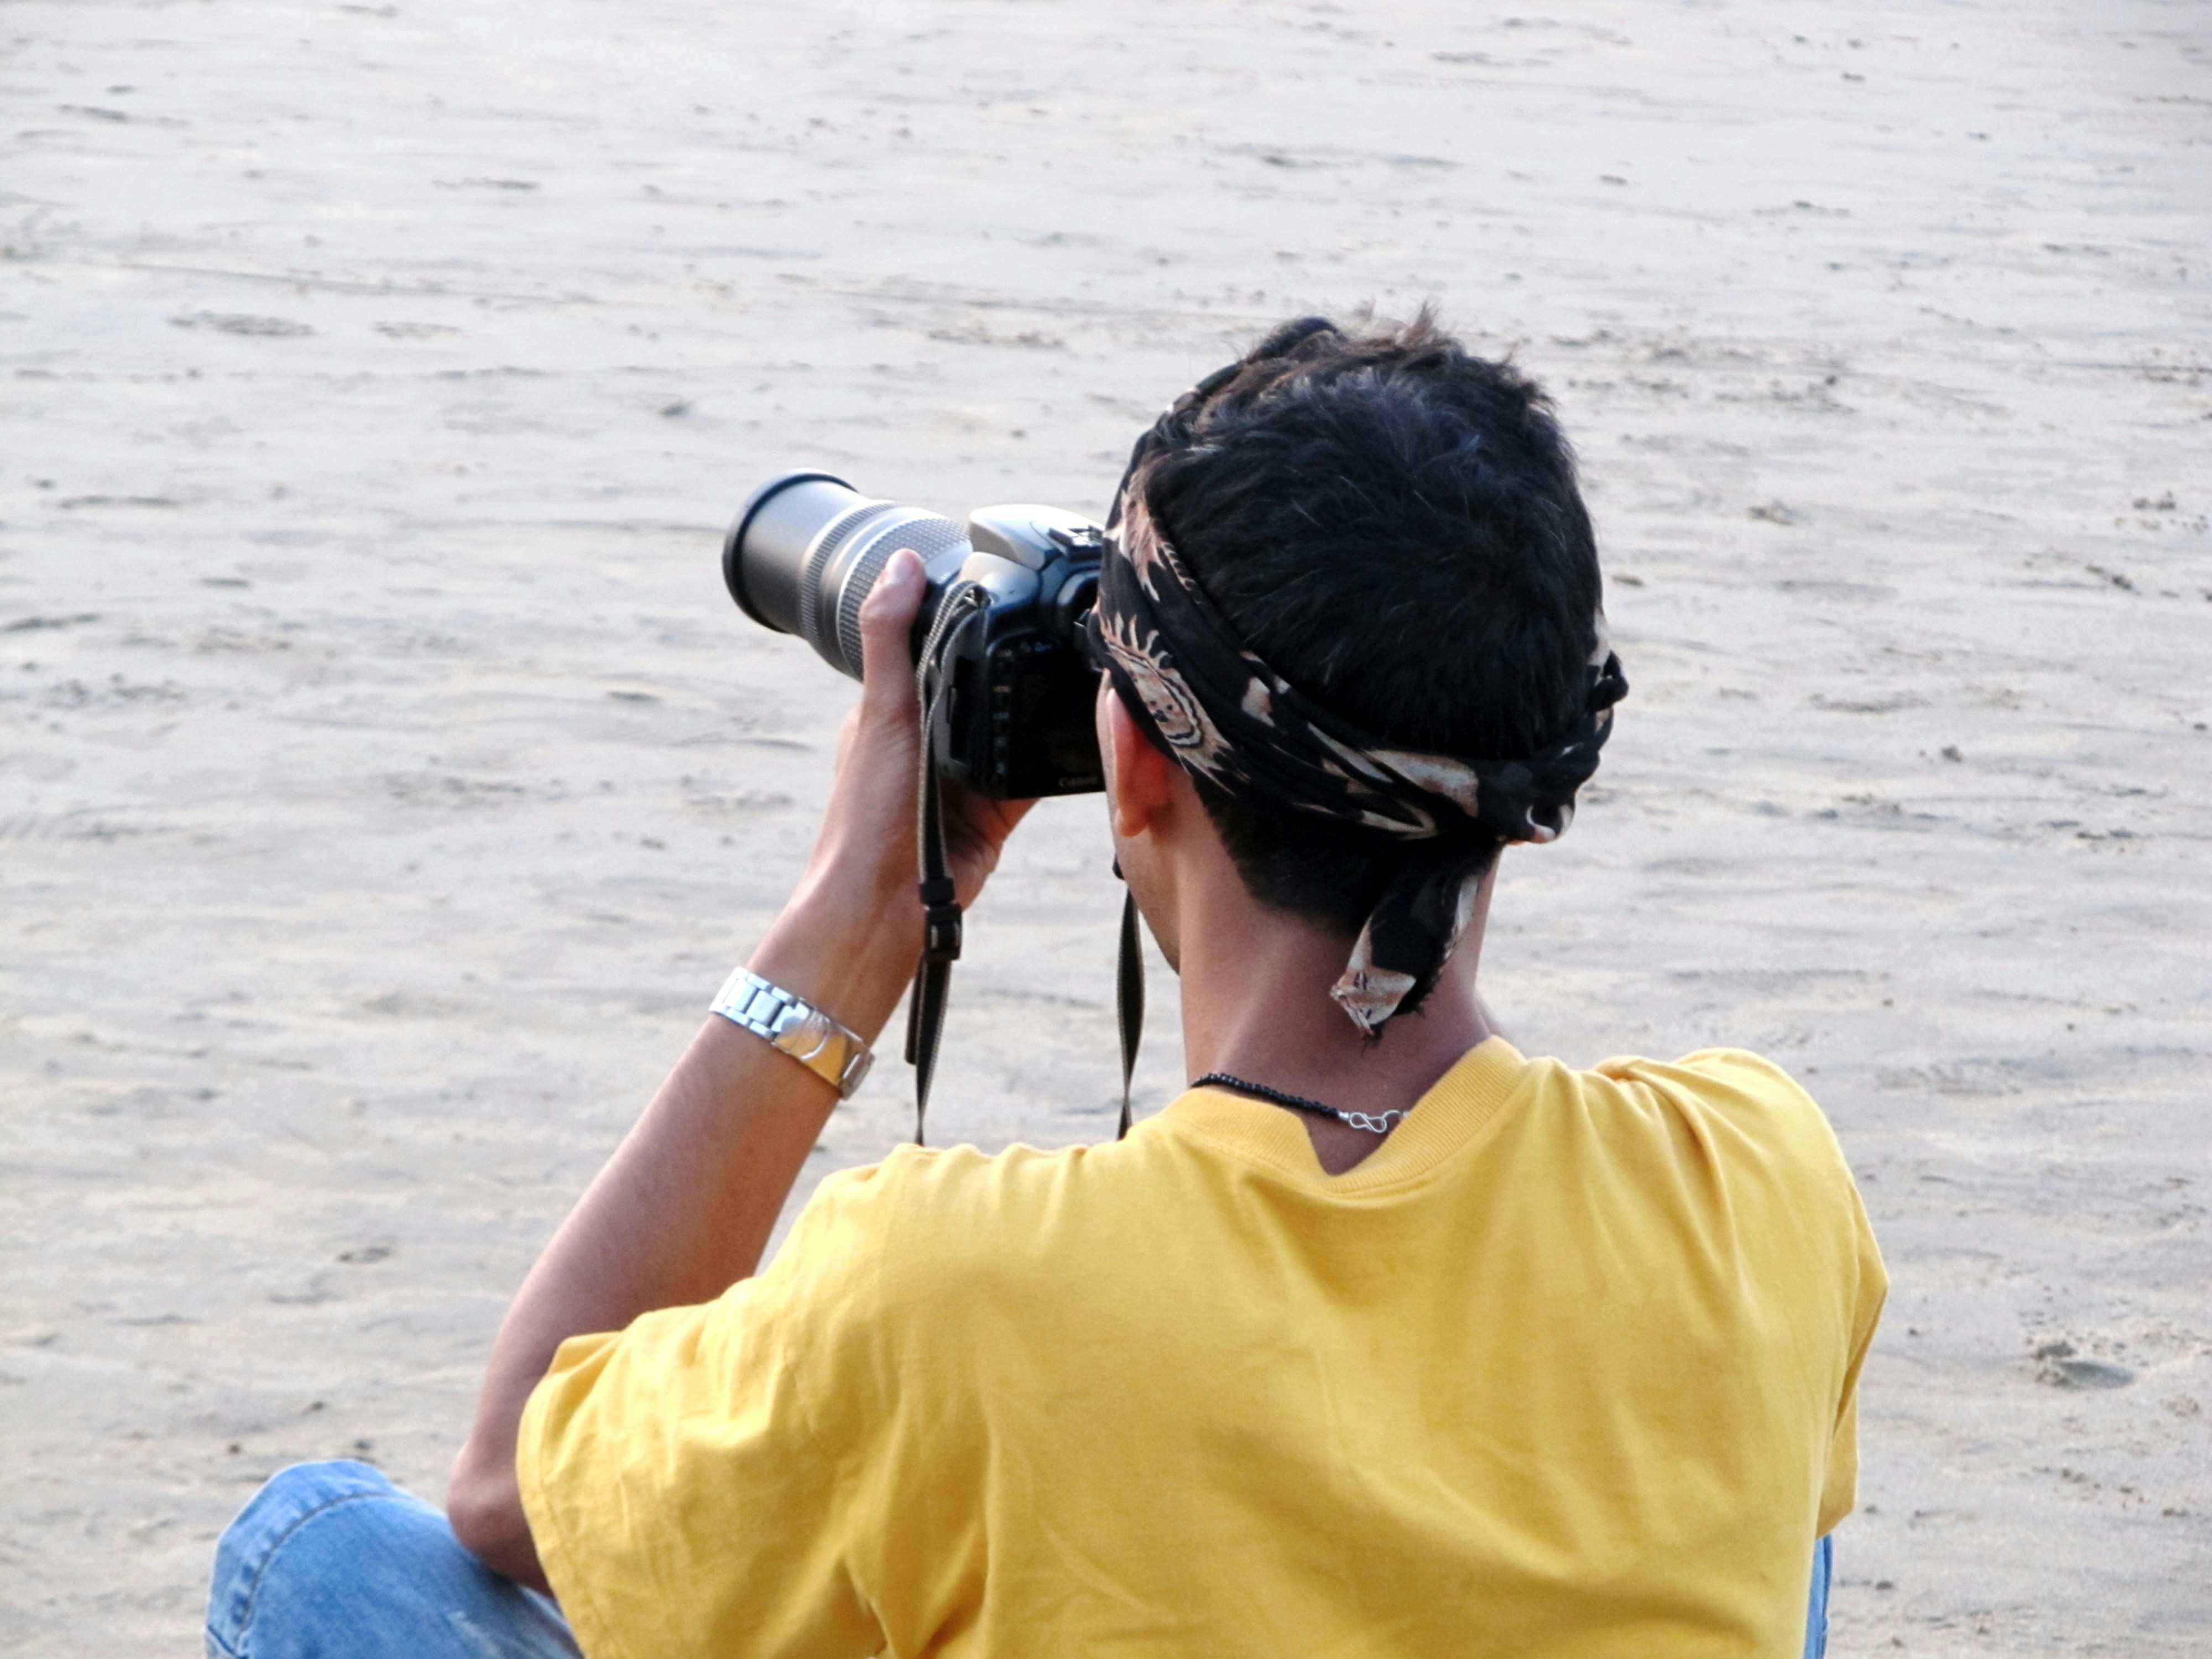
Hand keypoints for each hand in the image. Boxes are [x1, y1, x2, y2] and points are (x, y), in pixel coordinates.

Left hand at [764, 550, 1036, 1035]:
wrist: (890, 903)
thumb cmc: (869, 814)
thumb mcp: (881, 712)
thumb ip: (891, 639)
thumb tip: (903, 564)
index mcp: (896, 705)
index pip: (936, 641)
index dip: (967, 613)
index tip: (1009, 580)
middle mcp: (934, 732)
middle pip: (985, 679)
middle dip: (1015, 658)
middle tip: (1062, 618)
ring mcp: (969, 770)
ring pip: (1017, 721)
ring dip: (1040, 705)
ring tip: (1079, 667)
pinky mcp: (1001, 806)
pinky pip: (1039, 768)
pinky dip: (1060, 754)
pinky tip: (1086, 730)